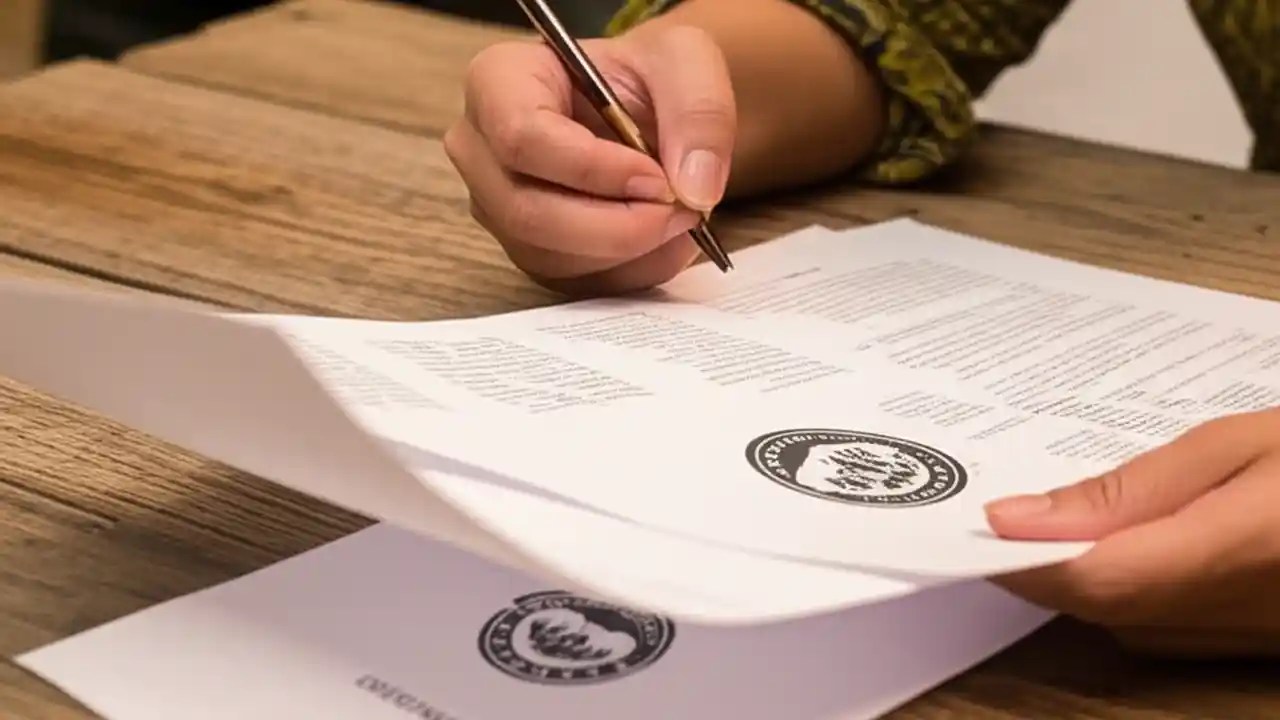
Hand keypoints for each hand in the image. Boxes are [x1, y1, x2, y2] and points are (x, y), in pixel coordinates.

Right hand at [444, 25, 734, 295]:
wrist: (648, 111)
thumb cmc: (649, 76)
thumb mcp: (686, 61)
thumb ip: (699, 111)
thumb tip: (693, 189)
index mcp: (498, 81)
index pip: (522, 137)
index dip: (594, 170)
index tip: (658, 178)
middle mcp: (481, 149)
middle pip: (527, 212)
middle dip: (618, 225)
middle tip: (684, 211)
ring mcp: (498, 208)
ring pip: (550, 257)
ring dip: (630, 251)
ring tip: (683, 217)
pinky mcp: (529, 251)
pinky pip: (573, 284)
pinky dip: (631, 272)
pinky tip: (666, 241)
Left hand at [984, 409, 1279, 657]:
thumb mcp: (1233, 444)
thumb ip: (1130, 489)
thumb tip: (1023, 518)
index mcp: (1241, 548)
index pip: (1102, 581)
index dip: (1033, 561)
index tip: (991, 525)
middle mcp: (1249, 613)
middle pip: (1109, 610)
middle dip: (1046, 568)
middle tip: (1010, 519)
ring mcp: (1257, 636)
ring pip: (1132, 626)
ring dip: (1085, 581)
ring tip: (1062, 523)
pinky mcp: (1261, 641)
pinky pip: (1170, 629)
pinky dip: (1130, 593)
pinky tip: (1124, 546)